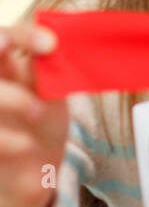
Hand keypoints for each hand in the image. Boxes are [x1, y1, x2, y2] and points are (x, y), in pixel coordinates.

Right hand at [0, 22, 67, 206]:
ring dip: (13, 99)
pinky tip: (27, 145)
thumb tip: (82, 41)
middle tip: (29, 58)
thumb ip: (55, 69)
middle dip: (2, 51)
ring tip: (38, 113)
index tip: (52, 44)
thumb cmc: (43, 122)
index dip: (27, 36)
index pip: (9, 36)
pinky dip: (8, 138)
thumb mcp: (51, 93)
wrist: (30, 170)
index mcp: (8, 67)